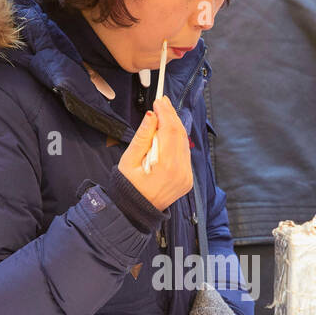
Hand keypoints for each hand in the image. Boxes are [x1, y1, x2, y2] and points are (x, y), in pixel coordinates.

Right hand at [118, 96, 192, 210]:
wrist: (135, 212)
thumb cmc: (128, 188)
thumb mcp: (129, 161)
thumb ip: (142, 137)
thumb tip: (151, 116)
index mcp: (167, 167)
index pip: (170, 131)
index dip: (165, 113)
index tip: (159, 101)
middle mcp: (181, 172)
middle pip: (180, 135)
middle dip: (172, 116)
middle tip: (163, 102)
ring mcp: (186, 177)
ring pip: (184, 143)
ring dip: (175, 127)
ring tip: (165, 114)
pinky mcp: (187, 179)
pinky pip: (184, 154)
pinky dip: (177, 141)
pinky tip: (168, 133)